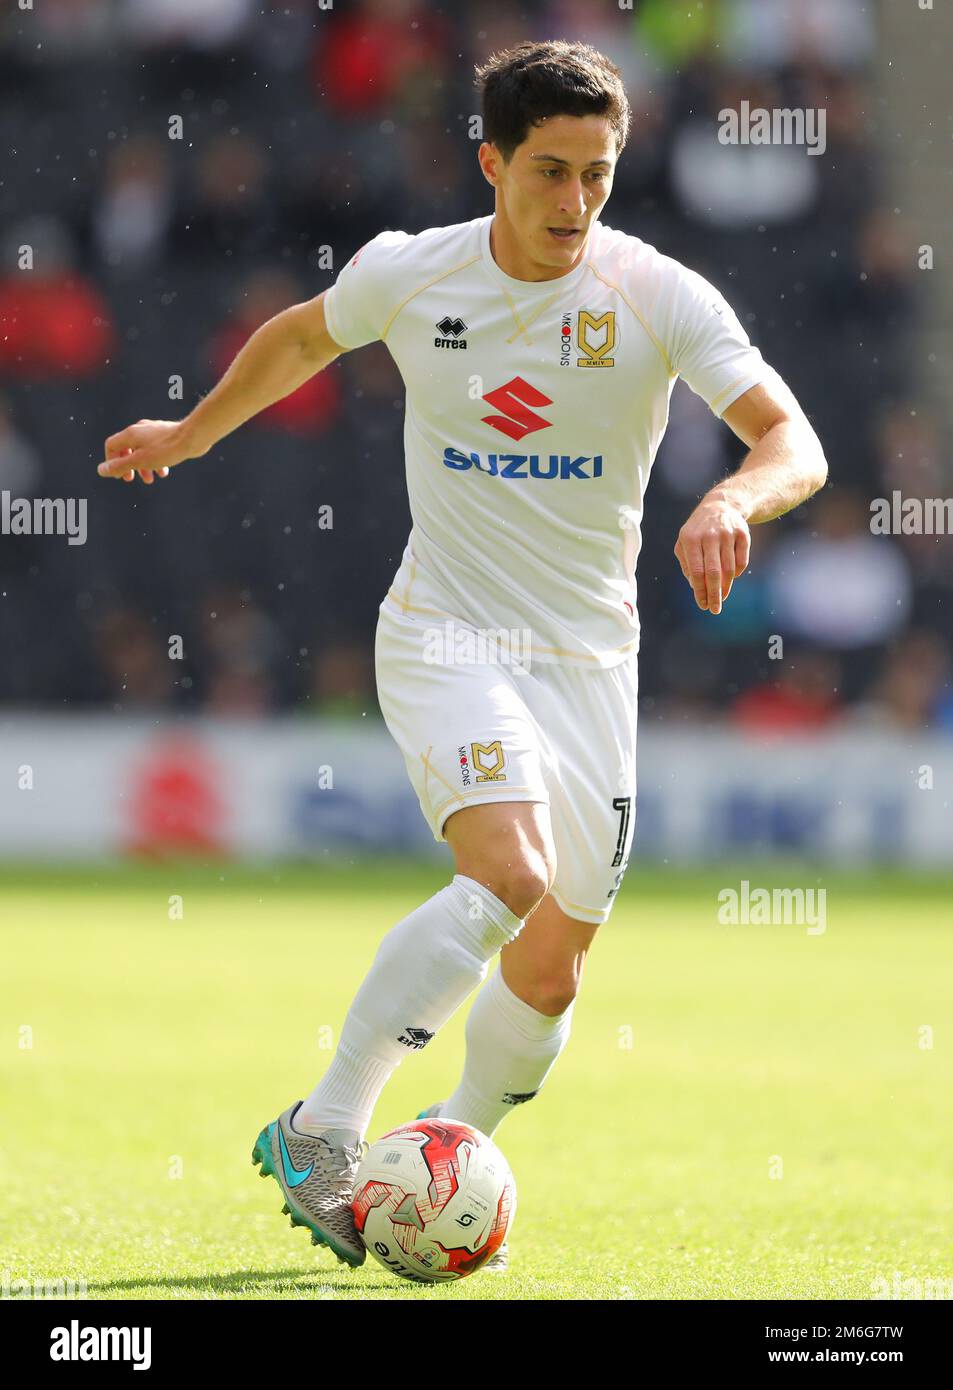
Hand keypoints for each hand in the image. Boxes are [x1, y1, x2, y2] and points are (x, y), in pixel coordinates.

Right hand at [97, 419, 202, 483]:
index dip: (111, 461)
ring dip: (143, 466)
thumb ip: (120, 466)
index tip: (119, 475)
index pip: (111, 445)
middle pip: (126, 448)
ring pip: (142, 450)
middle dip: (128, 465)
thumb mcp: (140, 461)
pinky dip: (156, 461)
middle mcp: (140, 429)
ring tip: (150, 480)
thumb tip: (101, 471)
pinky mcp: (166, 435)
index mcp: (130, 434)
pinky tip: (164, 472)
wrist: (193, 437)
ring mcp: (153, 431)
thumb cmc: (166, 449)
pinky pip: (155, 449)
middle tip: (130, 479)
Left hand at [674, 494, 750, 613]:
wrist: (720, 506)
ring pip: (729, 569)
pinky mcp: (743, 534)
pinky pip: (742, 561)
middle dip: (714, 594)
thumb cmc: (698, 531)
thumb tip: (695, 587)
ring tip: (722, 596)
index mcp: (690, 538)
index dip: (700, 591)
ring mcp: (727, 533)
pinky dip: (737, 573)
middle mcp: (709, 535)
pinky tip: (731, 577)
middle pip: (713, 573)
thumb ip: (686, 564)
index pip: (696, 571)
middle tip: (715, 609)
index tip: (703, 605)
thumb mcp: (684, 543)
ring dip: (726, 587)